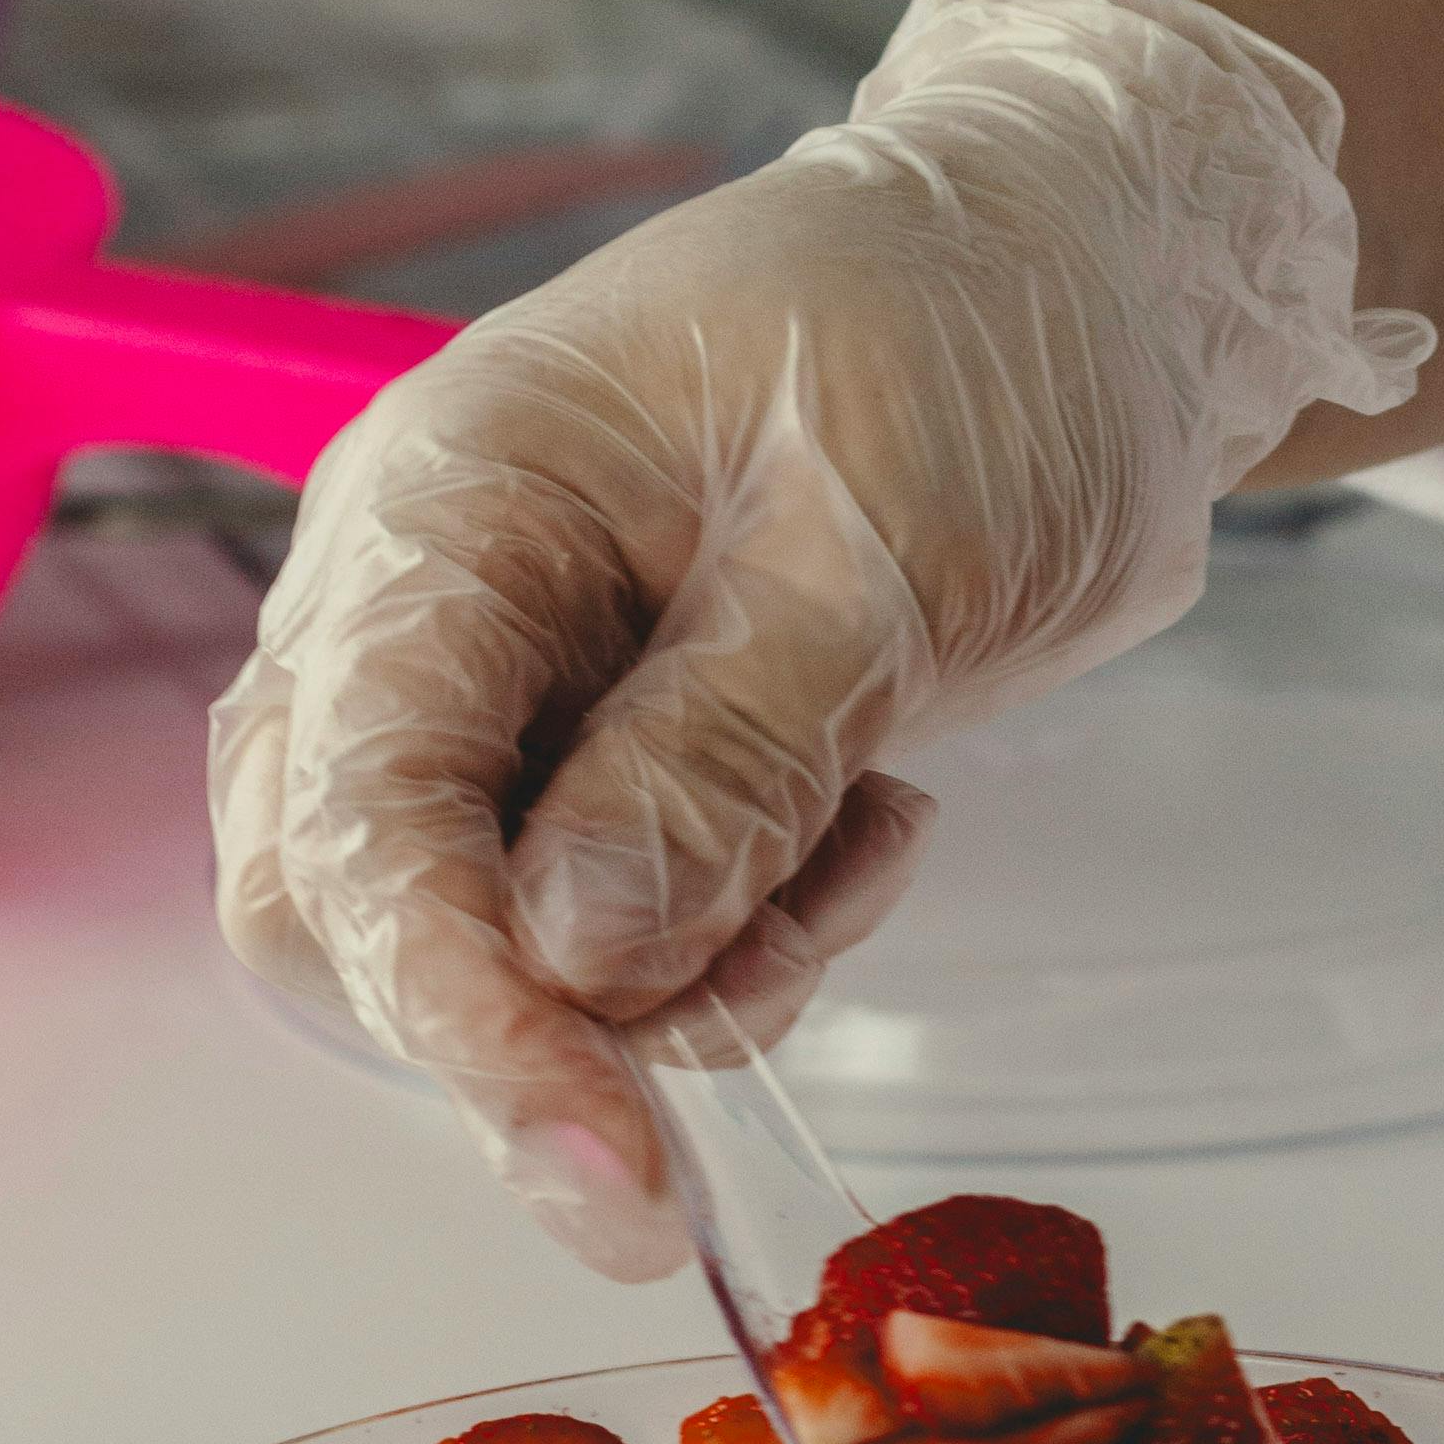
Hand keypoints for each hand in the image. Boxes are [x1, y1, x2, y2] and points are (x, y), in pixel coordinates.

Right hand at [210, 0, 1428, 1267]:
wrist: (1098, 293)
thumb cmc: (987, 342)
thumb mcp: (886, 545)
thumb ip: (725, 755)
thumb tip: (575, 955)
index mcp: (452, 502)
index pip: (364, 801)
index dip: (456, 999)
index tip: (597, 1149)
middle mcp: (434, 604)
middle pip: (344, 900)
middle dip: (522, 1022)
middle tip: (712, 1086)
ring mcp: (518, 688)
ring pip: (488, 945)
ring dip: (672, 977)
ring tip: (861, 840)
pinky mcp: (623, 761)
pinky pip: (620, 935)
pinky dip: (744, 939)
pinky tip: (870, 821)